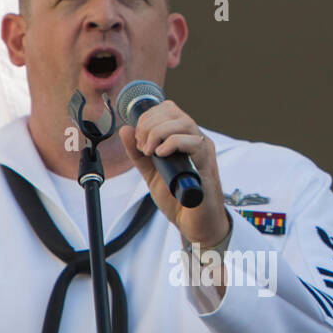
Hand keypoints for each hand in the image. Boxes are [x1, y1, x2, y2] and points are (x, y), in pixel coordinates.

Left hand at [120, 100, 229, 247]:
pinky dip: (173, 144)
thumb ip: (138, 153)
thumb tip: (125, 130)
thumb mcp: (151, 173)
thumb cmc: (178, 198)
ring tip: (150, 152)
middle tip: (142, 147)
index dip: (148, 118)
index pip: (167, 109)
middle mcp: (195, 139)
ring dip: (159, 133)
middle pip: (173, 112)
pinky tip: (161, 156)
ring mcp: (203, 150)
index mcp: (183, 137)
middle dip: (149, 125)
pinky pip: (193, 142)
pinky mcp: (207, 164)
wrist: (194, 223)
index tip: (139, 141)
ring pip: (183, 122)